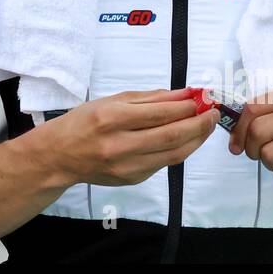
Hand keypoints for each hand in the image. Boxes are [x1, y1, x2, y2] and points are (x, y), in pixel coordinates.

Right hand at [40, 88, 219, 187]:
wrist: (60, 156)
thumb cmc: (84, 122)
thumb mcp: (112, 101)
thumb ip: (150, 98)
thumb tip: (183, 94)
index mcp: (111, 118)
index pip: (159, 113)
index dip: (186, 106)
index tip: (203, 97)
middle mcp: (119, 144)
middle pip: (171, 136)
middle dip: (198, 123)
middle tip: (213, 112)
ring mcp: (127, 166)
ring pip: (173, 154)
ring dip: (196, 139)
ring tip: (206, 125)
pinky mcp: (133, 179)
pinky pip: (163, 164)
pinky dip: (179, 150)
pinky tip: (186, 139)